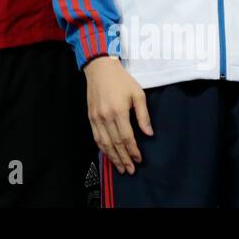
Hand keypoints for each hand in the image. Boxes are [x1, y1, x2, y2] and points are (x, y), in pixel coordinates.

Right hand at [83, 56, 151, 173]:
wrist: (99, 68)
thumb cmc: (121, 80)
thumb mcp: (137, 94)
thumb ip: (143, 115)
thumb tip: (149, 133)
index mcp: (118, 111)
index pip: (127, 137)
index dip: (133, 150)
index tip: (139, 160)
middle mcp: (105, 117)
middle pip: (115, 143)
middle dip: (123, 158)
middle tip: (130, 170)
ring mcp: (96, 117)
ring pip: (104, 143)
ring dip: (112, 157)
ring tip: (120, 168)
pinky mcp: (90, 116)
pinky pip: (96, 136)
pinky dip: (102, 148)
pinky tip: (108, 154)